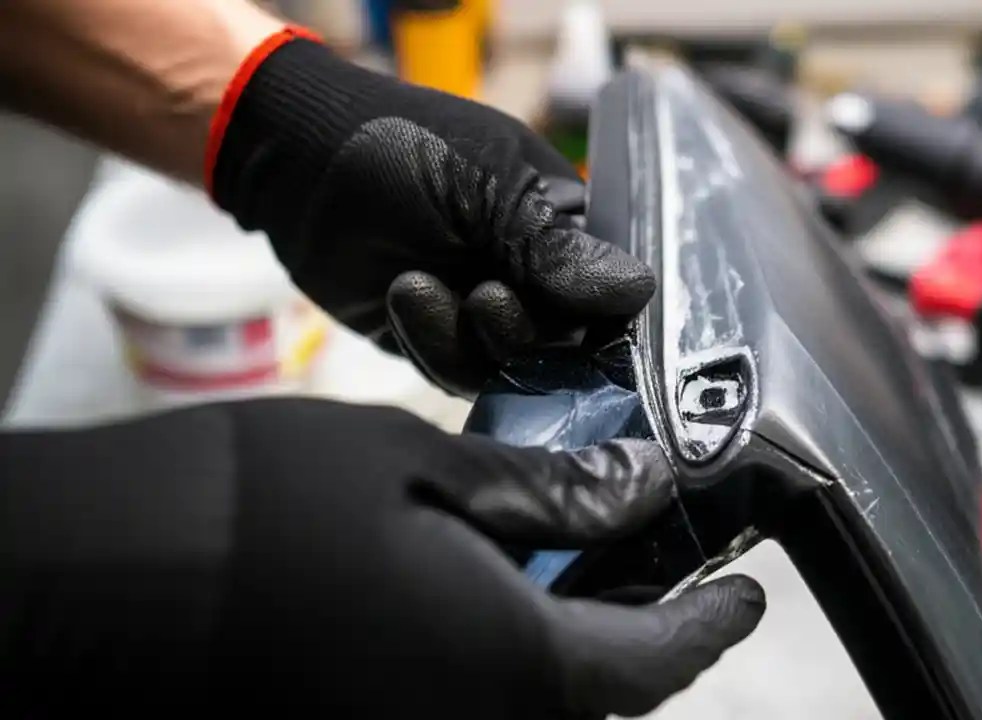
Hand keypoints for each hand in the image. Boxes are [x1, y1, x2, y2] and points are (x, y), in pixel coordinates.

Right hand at [0, 399, 764, 717]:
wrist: (86, 587)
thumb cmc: (253, 508)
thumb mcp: (417, 469)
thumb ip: (545, 495)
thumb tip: (641, 491)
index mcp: (509, 669)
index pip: (654, 664)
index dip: (712, 625)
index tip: (748, 595)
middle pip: (595, 701)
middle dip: (638, 641)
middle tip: (653, 573)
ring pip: (529, 707)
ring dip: (564, 653)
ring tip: (565, 574)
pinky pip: (463, 705)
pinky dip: (495, 663)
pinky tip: (474, 602)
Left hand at [209, 36, 653, 396]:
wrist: (295, 163)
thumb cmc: (402, 149)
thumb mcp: (488, 187)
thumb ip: (556, 247)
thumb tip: (642, 292)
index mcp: (566, 227)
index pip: (613, 296)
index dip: (600, 322)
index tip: (574, 331)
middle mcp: (536, 276)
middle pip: (567, 347)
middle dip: (524, 331)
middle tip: (484, 295)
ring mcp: (487, 312)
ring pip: (511, 370)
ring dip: (471, 338)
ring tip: (420, 284)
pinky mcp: (438, 342)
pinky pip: (458, 374)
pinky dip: (432, 344)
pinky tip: (404, 294)